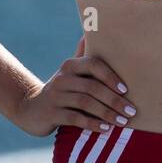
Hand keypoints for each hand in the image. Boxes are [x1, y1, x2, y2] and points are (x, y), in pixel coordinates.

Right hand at [15, 35, 137, 137]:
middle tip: (131, 112)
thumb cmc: (62, 89)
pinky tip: (105, 130)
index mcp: (70, 65)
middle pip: (92, 87)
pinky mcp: (51, 113)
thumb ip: (84, 55)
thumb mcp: (71, 73)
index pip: (93, 64)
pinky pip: (75, 118)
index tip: (126, 90)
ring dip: (106, 113)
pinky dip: (92, 124)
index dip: (110, 76)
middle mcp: (62, 78)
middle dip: (114, 100)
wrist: (30, 108)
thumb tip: (96, 32)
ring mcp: (55, 96)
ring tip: (122, 122)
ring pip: (85, 103)